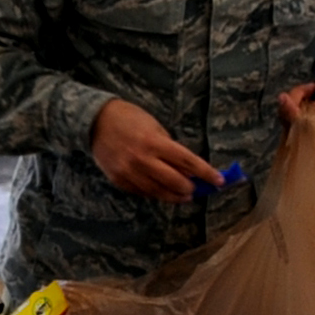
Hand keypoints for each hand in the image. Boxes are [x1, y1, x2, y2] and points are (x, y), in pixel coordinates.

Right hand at [90, 98, 221, 201]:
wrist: (95, 122)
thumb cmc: (129, 118)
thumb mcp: (154, 126)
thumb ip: (169, 149)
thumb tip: (186, 169)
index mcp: (154, 143)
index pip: (187, 162)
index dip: (205, 173)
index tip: (218, 181)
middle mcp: (142, 160)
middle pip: (174, 182)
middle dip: (189, 188)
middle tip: (196, 189)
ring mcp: (129, 173)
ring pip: (158, 192)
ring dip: (174, 196)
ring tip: (183, 195)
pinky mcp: (120, 181)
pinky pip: (142, 192)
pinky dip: (155, 193)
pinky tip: (162, 192)